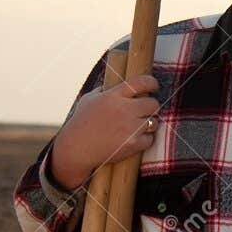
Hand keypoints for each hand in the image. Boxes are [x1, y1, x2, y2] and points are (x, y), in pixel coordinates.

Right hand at [49, 73, 160, 189]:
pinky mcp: (133, 144)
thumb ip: (104, 91)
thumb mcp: (89, 99)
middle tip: (145, 111)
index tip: (154, 86)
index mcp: (114, 96)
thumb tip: (114, 85)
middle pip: (153, 104)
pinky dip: (145, 139)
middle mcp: (125, 110)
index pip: (141, 83)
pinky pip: (150, 139)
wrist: (76, 148)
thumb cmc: (80, 122)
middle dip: (151, 107)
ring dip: (149, 124)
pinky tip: (135, 138)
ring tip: (138, 126)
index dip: (151, 83)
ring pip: (154, 122)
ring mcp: (130, 128)